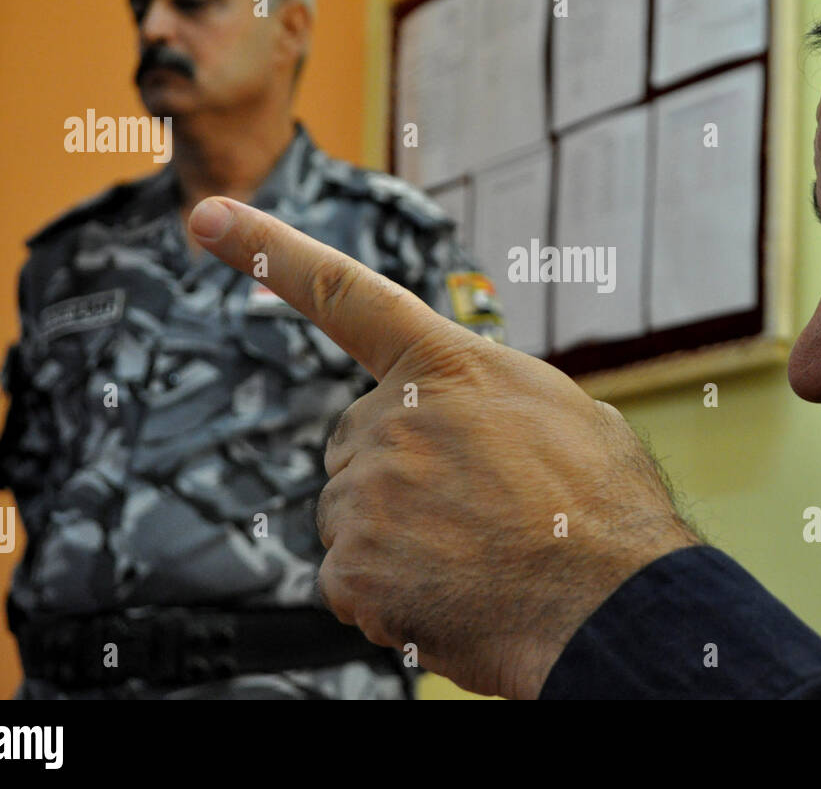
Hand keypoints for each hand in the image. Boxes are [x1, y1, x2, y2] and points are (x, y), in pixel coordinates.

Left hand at [190, 196, 699, 697]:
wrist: (616, 604)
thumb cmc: (607, 510)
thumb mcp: (572, 414)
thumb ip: (502, 400)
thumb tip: (490, 426)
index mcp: (446, 366)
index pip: (346, 295)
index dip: (270, 251)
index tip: (204, 216)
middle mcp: (392, 417)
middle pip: (357, 445)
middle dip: (397, 477)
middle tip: (474, 513)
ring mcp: (368, 492)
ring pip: (354, 518)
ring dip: (399, 544)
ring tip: (477, 559)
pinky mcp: (354, 567)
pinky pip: (352, 584)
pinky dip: (390, 600)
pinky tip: (451, 597)